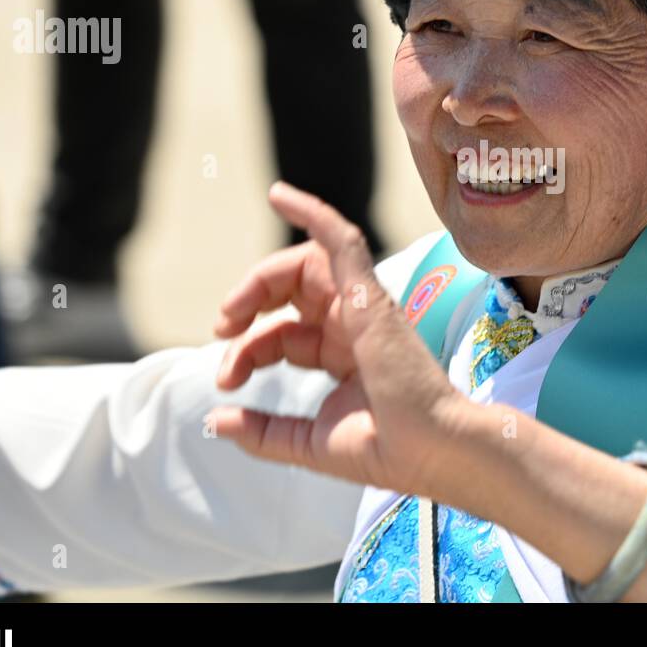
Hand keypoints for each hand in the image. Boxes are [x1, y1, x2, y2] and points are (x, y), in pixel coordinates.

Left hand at [210, 181, 470, 499]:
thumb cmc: (386, 450)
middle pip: (291, 292)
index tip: (226, 384)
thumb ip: (262, 432)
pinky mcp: (368, 294)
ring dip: (262, 276)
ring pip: (307, 263)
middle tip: (221, 328)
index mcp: (343, 355)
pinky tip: (279, 195)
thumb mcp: (307, 443)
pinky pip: (340, 240)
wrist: (430, 451)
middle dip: (248, 303)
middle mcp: (352, 324)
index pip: (283, 336)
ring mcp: (362, 306)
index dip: (247, 352)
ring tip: (232, 308)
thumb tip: (216, 419)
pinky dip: (312, 214)